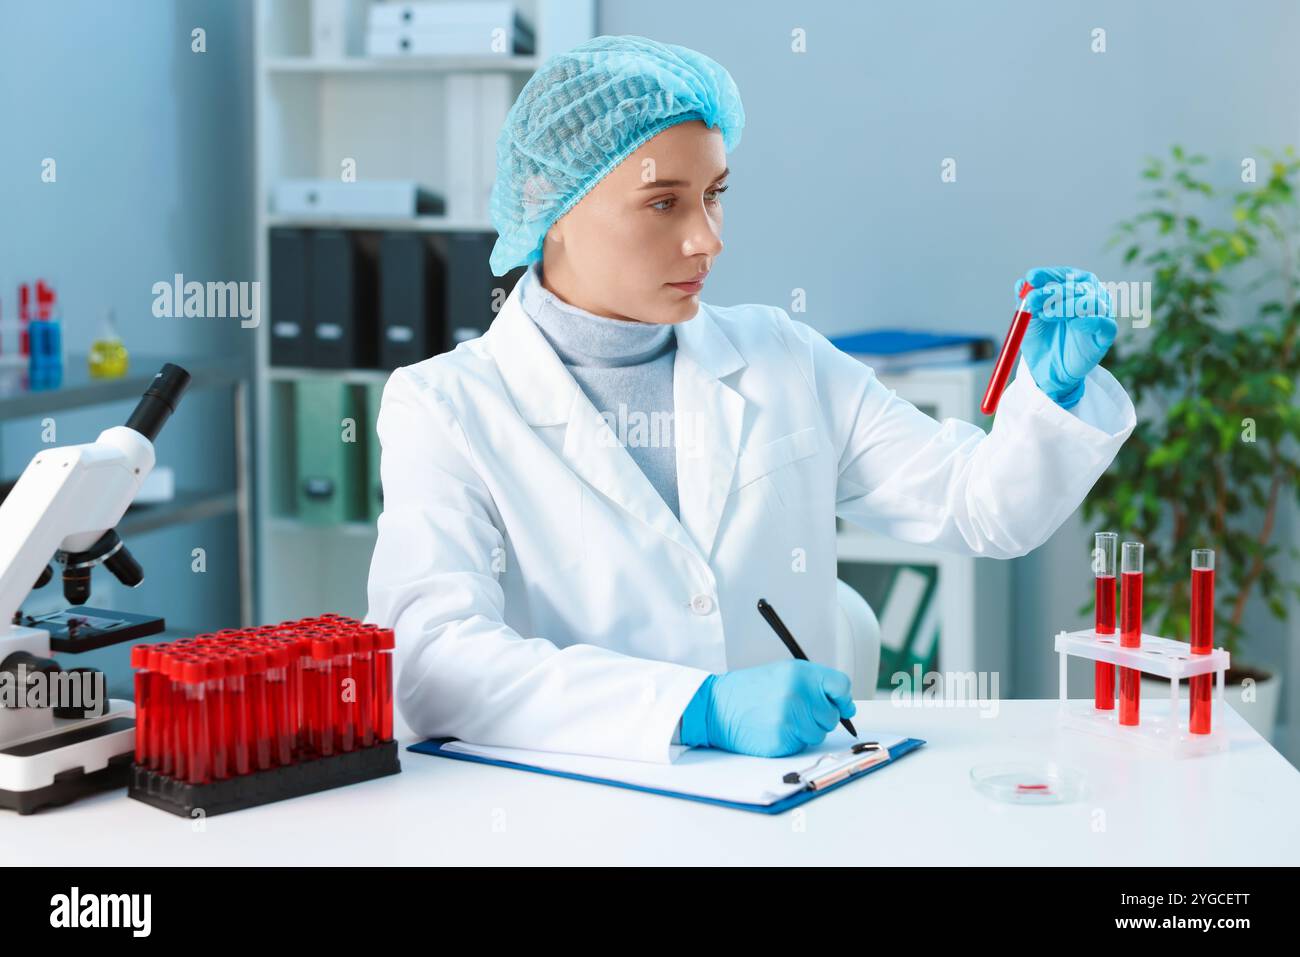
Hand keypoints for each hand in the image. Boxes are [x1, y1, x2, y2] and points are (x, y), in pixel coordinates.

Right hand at [680, 660, 855, 756]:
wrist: (716, 706)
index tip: (840, 705)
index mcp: (801, 673)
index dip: (842, 698)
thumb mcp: (783, 673)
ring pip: (818, 733)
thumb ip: (814, 684)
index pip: (841, 686)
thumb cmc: (750, 691)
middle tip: (793, 709)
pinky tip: (773, 729)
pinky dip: (791, 741)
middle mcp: (799, 694)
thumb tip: (846, 707)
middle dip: (817, 716)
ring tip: (779, 718)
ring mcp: (791, 718)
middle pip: (832, 715)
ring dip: (804, 730)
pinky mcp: (783, 740)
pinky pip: (802, 746)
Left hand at [1017, 266, 1117, 409]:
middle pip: (1079, 285)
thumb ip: (1026, 301)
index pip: (1066, 274)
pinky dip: (1090, 321)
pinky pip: (1104, 323)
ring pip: (1092, 301)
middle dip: (1053, 291)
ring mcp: (1100, 315)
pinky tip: (1073, 324)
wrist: (1048, 369)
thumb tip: (1021, 284)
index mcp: (1074, 289)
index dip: (1049, 274)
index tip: (1032, 278)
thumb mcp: (1029, 318)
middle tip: (1033, 299)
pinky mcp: (1106, 335)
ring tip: (1046, 314)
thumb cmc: (1041, 339)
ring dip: (1067, 305)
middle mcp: (1091, 297)